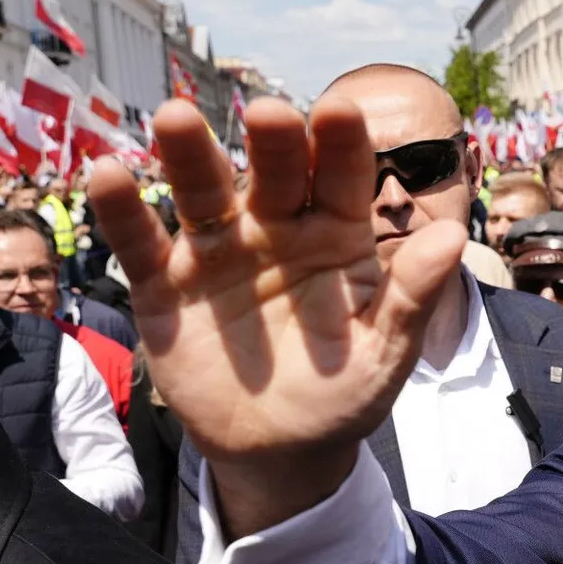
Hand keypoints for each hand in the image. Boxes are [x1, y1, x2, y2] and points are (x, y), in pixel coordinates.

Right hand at [86, 97, 465, 538]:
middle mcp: (275, 230)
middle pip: (273, 174)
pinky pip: (142, 244)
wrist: (280, 452)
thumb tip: (456, 236)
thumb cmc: (343, 394)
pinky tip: (107, 173)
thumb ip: (413, 297)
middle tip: (270, 113)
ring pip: (201, 194)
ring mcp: (218, 252)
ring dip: (188, 156)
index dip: (341, 146)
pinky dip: (123, 212)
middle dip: (273, 144)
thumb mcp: (383, 354)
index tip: (342, 111)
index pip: (341, 180)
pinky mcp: (166, 286)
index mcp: (336, 237)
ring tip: (173, 117)